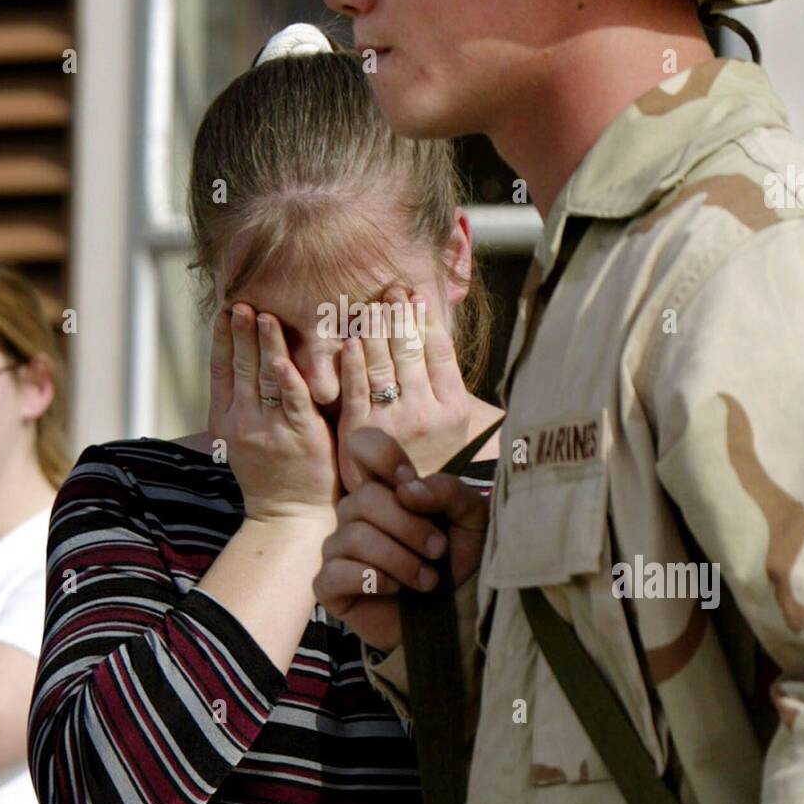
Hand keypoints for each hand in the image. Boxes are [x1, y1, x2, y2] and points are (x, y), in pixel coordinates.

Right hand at [208, 303, 339, 524]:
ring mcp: (271, 428)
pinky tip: (282, 357)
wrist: (290, 518)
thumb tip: (247, 365)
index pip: (221, 371)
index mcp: (227, 420)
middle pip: (240, 366)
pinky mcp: (301, 435)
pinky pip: (293, 400)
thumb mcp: (244, 439)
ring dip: (263, 343)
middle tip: (241, 302)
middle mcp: (244, 421)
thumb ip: (244, 405)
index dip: (221, 340)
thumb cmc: (273, 475)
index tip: (223, 312)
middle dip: (240, 331)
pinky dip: (287, 376)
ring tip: (262, 314)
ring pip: (265, 377)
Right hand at [314, 426, 488, 651]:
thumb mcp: (471, 519)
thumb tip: (407, 489)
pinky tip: (395, 590)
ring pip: (355, 535)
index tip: (410, 485)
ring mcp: (338, 548)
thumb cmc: (460, 562)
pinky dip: (374, 580)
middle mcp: (356, 513)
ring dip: (401, 560)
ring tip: (428, 581)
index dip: (384, 457)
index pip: (363, 446)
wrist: (456, 617)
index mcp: (387, 488)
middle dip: (410, 526)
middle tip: (438, 551)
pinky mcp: (328, 584)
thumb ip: (448, 491)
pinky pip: (336, 572)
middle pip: (366, 498)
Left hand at [336, 284, 470, 493]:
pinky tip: (351, 340)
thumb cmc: (427, 465)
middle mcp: (426, 411)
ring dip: (374, 328)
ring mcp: (392, 421)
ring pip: (382, 362)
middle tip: (390, 289)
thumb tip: (434, 341)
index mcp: (453, 408)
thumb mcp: (452, 429)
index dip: (425, 319)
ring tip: (370, 305)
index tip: (415, 296)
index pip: (439, 351)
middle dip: (399, 315)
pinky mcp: (360, 431)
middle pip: (410, 350)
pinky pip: (356, 387)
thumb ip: (444, 388)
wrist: (404, 515)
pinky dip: (353, 360)